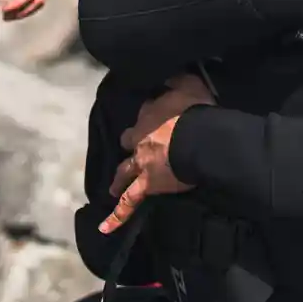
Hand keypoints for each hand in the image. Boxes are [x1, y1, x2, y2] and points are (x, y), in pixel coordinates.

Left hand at [102, 74, 215, 234]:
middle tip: (130, 150)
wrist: (197, 138)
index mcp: (149, 114)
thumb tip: (169, 74)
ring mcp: (141, 163)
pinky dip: (118, 216)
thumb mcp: (187, 84)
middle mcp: (140, 138)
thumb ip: (176, 79)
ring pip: (124, 173)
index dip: (150, 116)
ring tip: (112, 188)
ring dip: (118, 179)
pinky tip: (106, 227)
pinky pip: (130, 202)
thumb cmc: (195, 110)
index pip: (145, 113)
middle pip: (128, 141)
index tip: (157, 116)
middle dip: (129, 145)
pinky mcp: (147, 184)